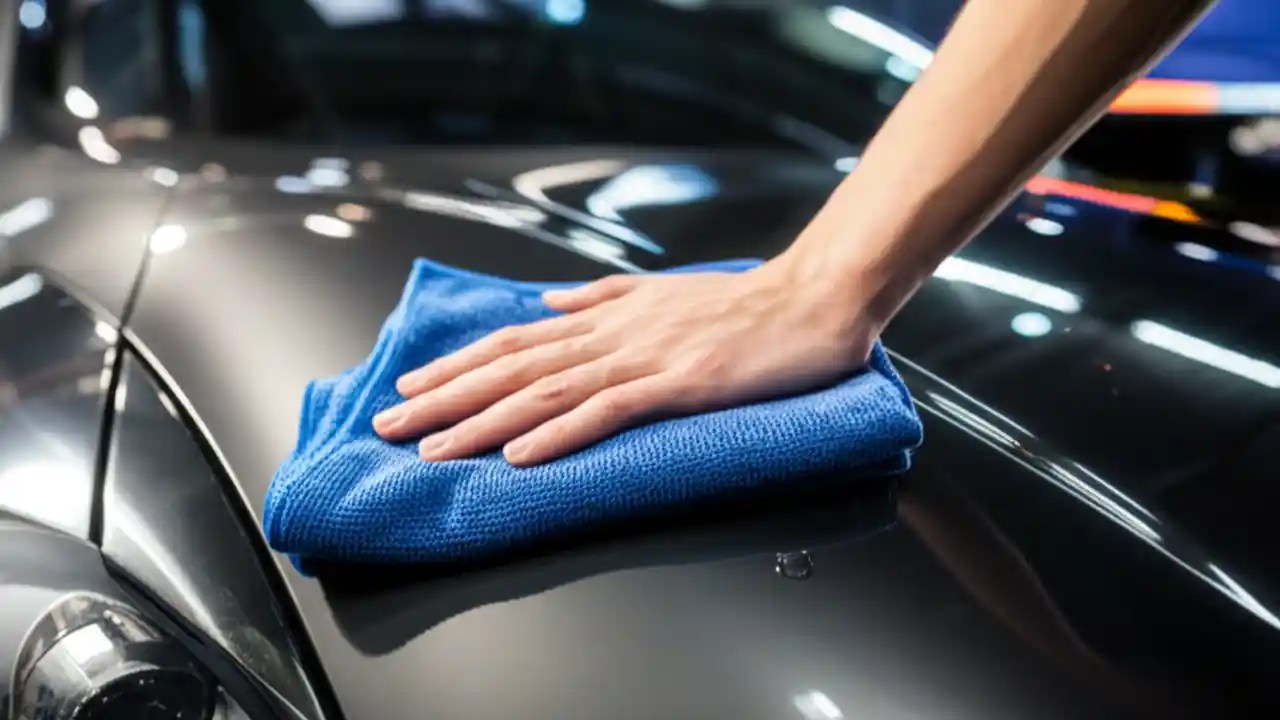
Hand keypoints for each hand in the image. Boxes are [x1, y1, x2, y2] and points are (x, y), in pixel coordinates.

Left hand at [372, 259, 878, 465]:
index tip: (413, 388)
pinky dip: (558, 432)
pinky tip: (520, 456)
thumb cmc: (744, 303)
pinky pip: (606, 411)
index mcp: (608, 316)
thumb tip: (550, 306)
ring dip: (483, 422)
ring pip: (545, 391)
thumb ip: (602, 298)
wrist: (811, 300)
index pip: (516, 341)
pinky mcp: (677, 383)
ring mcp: (643, 358)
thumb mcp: (661, 292)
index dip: (459, 365)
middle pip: (513, 367)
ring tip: (434, 448)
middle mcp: (613, 334)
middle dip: (446, 398)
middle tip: (391, 425)